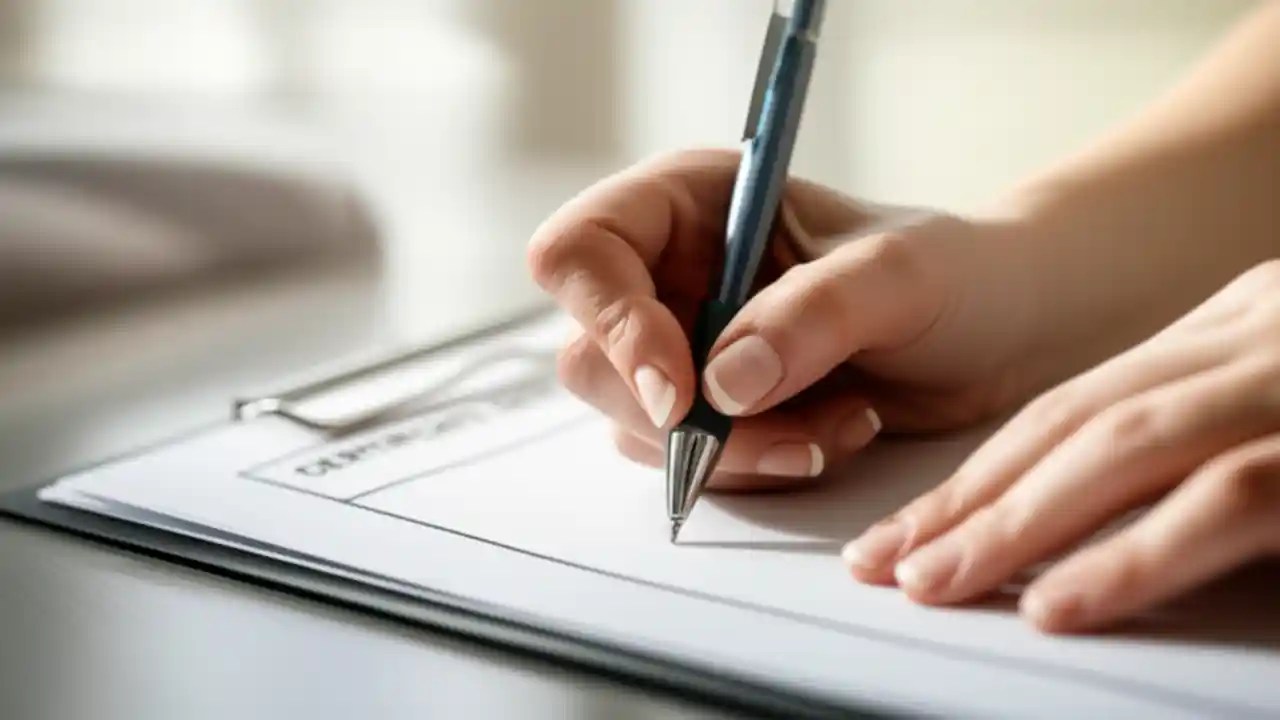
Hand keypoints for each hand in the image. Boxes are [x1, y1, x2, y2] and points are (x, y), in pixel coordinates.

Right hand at [528, 149, 1036, 487]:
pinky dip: (759, 467)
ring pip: (638, 425)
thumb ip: (811, 315)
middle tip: (780, 432)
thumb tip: (722, 383)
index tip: (679, 389)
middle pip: (590, 356)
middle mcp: (668, 272)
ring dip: (737, 450)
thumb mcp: (899, 277)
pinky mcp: (710, 408)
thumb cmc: (954, 274)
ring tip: (838, 422)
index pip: (580, 251)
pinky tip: (832, 435)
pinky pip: (689, 462)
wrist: (997, 335)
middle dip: (682, 416)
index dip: (609, 321)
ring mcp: (682, 345)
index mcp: (688, 203)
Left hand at [844, 261, 1279, 632]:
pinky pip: (1223, 499)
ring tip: (932, 582)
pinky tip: (1056, 603)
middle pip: (1073, 419)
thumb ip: (1201, 436)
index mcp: (1229, 328)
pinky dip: (1131, 556)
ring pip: (1120, 448)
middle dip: (969, 499)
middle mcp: (1249, 340)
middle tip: (887, 560)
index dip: (981, 474)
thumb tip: (1098, 506)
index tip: (909, 530)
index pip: (1072, 403)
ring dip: (1015, 524)